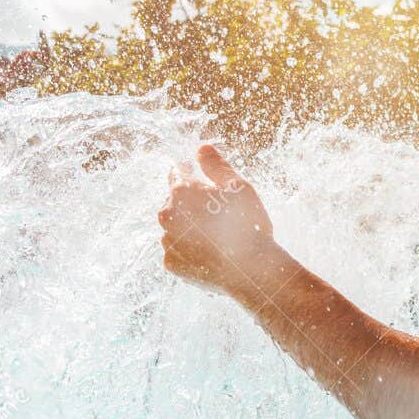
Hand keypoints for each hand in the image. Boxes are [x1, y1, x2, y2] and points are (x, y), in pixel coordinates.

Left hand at [160, 144, 278, 295]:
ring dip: (189, 228)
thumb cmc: (246, 224)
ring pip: (175, 228)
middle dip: (192, 204)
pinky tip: (211, 252)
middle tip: (219, 214)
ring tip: (216, 237)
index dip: (191, 173)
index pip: (177, 173)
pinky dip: (190, 251)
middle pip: (175, 202)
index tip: (202, 180)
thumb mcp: (238, 186)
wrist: (250, 270)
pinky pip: (178, 252)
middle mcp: (167, 215)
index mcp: (181, 191)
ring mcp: (168, 241)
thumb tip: (201, 148)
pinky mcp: (172, 264)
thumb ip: (216, 165)